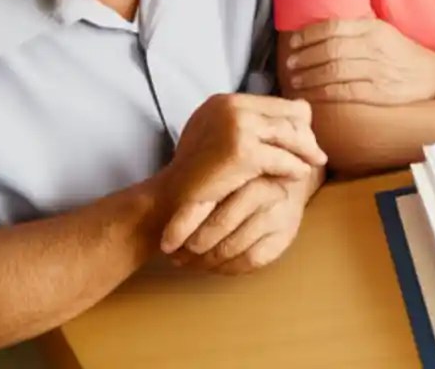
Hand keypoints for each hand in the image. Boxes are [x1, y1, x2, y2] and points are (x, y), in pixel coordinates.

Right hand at [157, 94, 324, 252]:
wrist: (169, 198)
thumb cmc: (198, 173)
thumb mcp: (221, 137)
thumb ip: (252, 124)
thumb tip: (304, 109)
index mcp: (226, 101)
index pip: (278, 104)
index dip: (297, 122)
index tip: (307, 138)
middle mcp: (231, 107)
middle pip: (288, 116)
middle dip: (306, 136)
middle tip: (318, 154)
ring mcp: (236, 127)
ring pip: (290, 135)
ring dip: (305, 151)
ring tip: (315, 164)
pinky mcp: (242, 152)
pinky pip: (283, 159)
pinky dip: (294, 168)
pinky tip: (298, 176)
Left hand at [169, 175, 308, 274]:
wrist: (284, 170)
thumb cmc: (241, 173)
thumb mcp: (219, 168)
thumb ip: (194, 185)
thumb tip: (148, 210)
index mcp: (244, 169)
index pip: (206, 202)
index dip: (182, 226)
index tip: (166, 245)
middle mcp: (265, 189)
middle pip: (218, 228)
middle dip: (192, 248)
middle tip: (176, 257)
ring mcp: (278, 213)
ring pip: (233, 247)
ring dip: (206, 261)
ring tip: (191, 262)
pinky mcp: (286, 234)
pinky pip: (251, 260)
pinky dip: (229, 267)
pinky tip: (217, 265)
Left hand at [286, 19, 434, 105]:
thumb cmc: (403, 54)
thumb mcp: (383, 32)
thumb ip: (356, 31)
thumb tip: (319, 33)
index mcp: (373, 28)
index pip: (333, 27)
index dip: (308, 36)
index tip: (294, 43)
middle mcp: (374, 47)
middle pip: (329, 50)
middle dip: (304, 57)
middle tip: (289, 64)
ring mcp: (377, 70)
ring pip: (333, 71)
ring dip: (309, 76)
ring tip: (295, 80)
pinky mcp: (379, 92)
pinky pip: (344, 91)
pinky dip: (323, 92)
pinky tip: (312, 94)